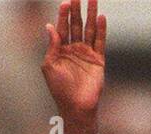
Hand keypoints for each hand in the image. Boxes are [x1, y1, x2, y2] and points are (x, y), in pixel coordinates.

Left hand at [42, 0, 105, 133]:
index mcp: (60, 50)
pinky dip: (101, 30)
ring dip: (91, 14)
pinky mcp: (98, 60)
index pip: (62, 27)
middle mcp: (74, 49)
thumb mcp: (49, 66)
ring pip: (89, 29)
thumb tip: (50, 26)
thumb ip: (52, 45)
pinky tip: (101, 17)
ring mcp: (87, 54)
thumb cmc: (60, 89)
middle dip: (77, 9)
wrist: (76, 107)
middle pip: (76, 24)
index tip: (65, 2)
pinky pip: (100, 42)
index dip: (63, 14)